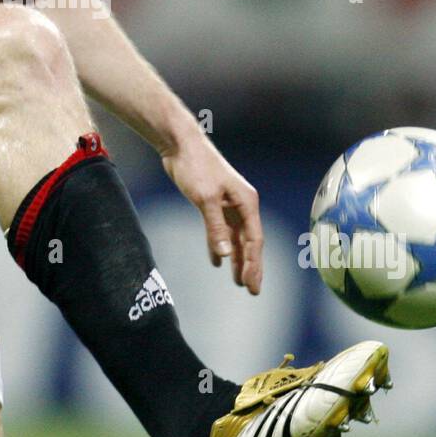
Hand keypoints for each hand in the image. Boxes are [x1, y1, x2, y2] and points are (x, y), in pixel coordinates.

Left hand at [161, 133, 262, 293]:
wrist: (180, 145)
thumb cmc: (196, 167)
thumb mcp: (205, 199)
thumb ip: (216, 228)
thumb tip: (227, 255)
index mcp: (247, 202)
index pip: (254, 239)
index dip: (254, 264)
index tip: (252, 286)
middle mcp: (241, 204)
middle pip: (249, 241)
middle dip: (250, 266)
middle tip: (252, 291)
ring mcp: (228, 204)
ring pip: (236, 238)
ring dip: (236, 259)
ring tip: (237, 282)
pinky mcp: (213, 203)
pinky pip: (220, 230)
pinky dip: (219, 246)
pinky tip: (216, 262)